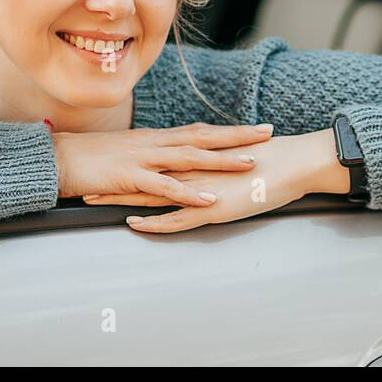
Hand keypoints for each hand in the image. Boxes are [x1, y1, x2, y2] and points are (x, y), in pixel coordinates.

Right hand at [53, 122, 273, 208]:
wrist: (57, 159)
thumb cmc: (89, 159)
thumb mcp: (125, 155)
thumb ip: (148, 158)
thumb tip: (168, 165)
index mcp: (154, 139)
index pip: (198, 130)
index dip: (228, 130)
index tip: (255, 128)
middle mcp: (154, 144)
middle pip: (203, 136)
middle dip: (237, 135)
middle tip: (268, 133)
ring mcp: (143, 159)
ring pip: (191, 157)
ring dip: (222, 160)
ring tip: (251, 163)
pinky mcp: (130, 177)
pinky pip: (165, 185)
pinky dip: (190, 191)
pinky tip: (210, 196)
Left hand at [82, 128, 350, 232]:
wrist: (294, 161)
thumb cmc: (274, 159)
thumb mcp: (241, 158)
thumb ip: (223, 162)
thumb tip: (215, 164)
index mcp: (201, 157)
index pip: (158, 158)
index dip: (132, 161)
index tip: (109, 161)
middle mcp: (194, 170)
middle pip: (145, 173)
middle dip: (114, 177)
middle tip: (86, 177)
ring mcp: (201, 189)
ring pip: (152, 194)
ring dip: (122, 197)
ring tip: (94, 199)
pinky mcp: (212, 209)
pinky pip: (176, 219)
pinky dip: (154, 222)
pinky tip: (134, 225)